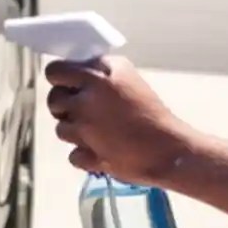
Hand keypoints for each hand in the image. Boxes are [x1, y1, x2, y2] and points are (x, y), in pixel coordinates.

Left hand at [45, 55, 196, 186]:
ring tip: (100, 132)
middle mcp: (88, 99)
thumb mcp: (127, 77)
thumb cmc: (152, 113)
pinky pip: (73, 154)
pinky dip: (85, 155)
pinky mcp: (89, 156)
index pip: (55, 71)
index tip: (68, 86)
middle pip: (53, 100)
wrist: (173, 151)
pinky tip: (103, 150)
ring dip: (75, 132)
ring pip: (61, 129)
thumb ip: (98, 71)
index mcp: (99, 75)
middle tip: (84, 110)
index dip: (60, 79)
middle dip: (64, 106)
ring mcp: (86, 130)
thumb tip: (73, 73)